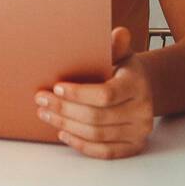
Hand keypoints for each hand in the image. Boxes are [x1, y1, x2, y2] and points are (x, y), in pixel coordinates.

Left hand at [34, 26, 153, 158]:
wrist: (141, 89)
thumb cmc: (123, 70)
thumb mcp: (120, 54)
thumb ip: (116, 45)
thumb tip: (119, 33)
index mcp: (137, 84)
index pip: (105, 95)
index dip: (78, 94)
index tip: (56, 87)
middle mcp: (143, 111)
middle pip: (96, 117)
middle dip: (64, 110)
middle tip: (42, 100)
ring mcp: (139, 131)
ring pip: (96, 135)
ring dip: (66, 125)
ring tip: (46, 114)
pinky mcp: (133, 146)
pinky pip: (104, 152)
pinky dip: (81, 144)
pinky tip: (63, 133)